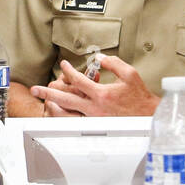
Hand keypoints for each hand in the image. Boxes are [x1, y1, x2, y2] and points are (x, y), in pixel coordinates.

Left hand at [30, 55, 158, 116]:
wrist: (148, 117)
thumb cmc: (140, 97)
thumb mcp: (129, 74)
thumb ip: (112, 63)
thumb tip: (98, 57)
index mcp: (102, 94)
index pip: (78, 80)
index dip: (68, 71)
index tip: (63, 65)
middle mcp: (95, 108)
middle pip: (65, 99)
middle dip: (48, 93)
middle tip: (35, 89)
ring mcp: (94, 119)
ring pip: (67, 114)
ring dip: (53, 107)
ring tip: (43, 102)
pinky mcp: (96, 126)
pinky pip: (75, 122)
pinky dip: (64, 118)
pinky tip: (58, 113)